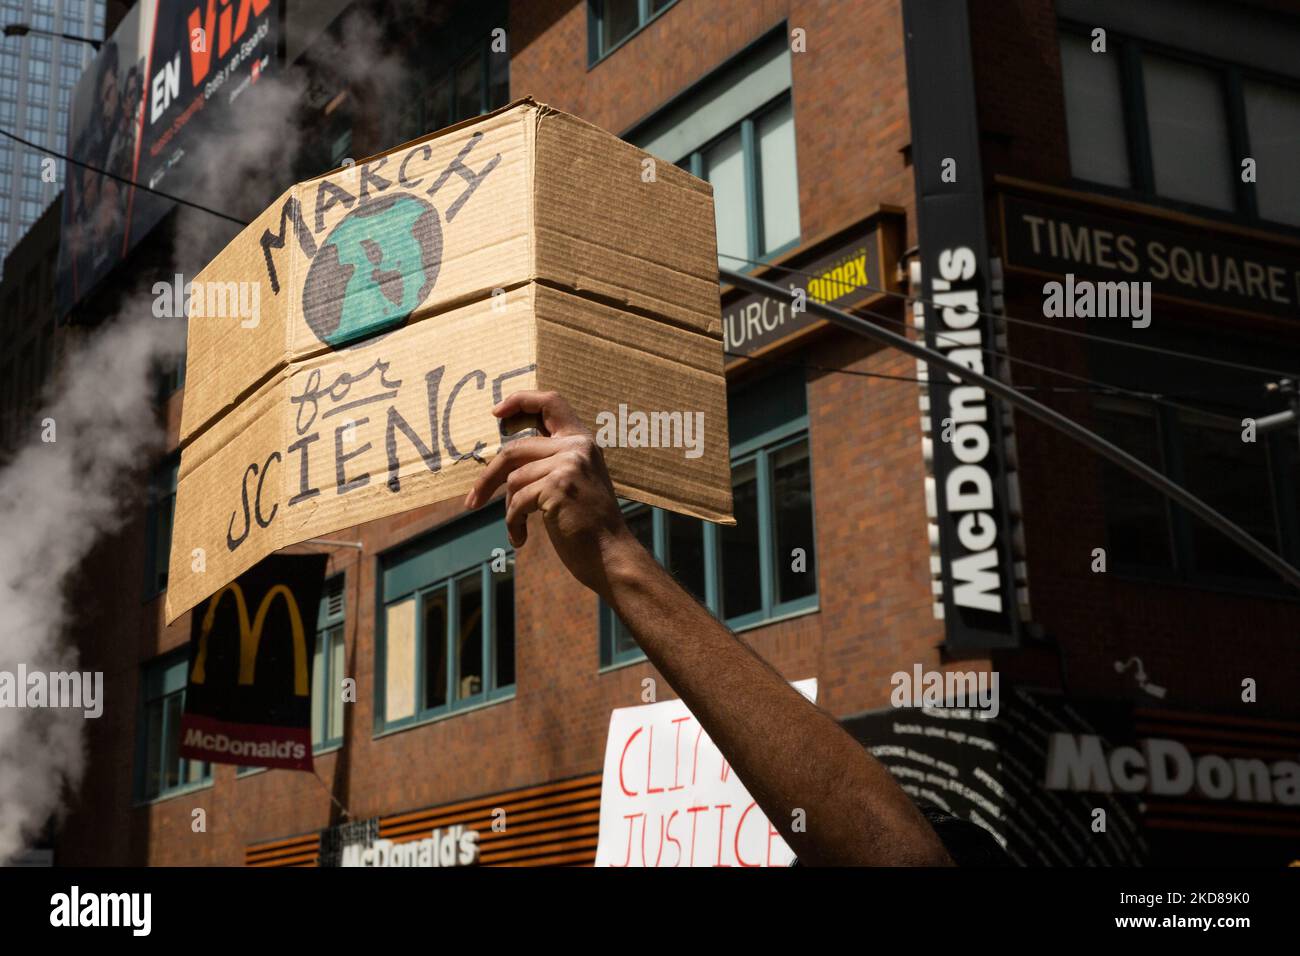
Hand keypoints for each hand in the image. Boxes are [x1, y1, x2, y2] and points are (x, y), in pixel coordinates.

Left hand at [464, 390, 639, 599]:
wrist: (612, 555)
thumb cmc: (589, 526)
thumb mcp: (574, 483)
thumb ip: (551, 462)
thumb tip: (506, 458)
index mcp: (583, 441)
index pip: (550, 402)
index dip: (520, 400)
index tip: (496, 413)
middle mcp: (578, 446)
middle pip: (515, 449)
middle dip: (488, 478)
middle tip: (472, 502)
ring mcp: (569, 464)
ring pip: (513, 478)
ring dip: (510, 509)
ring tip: (518, 529)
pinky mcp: (558, 485)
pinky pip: (517, 501)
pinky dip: (513, 523)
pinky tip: (520, 539)